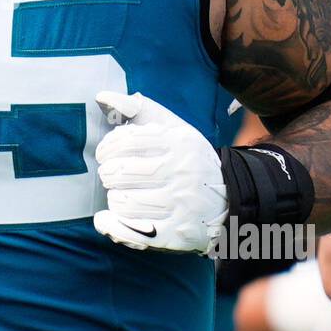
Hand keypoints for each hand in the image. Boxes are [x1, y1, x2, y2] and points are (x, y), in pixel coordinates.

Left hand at [93, 90, 227, 254]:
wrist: (229, 195)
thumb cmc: (186, 157)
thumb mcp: (170, 126)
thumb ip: (135, 108)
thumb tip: (101, 97)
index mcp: (178, 142)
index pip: (126, 141)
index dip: (107, 148)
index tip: (105, 154)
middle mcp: (181, 172)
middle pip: (121, 173)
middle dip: (109, 173)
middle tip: (112, 175)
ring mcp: (179, 205)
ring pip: (123, 201)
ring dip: (114, 197)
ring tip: (121, 193)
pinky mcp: (175, 233)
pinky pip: (132, 231)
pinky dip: (112, 226)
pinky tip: (105, 219)